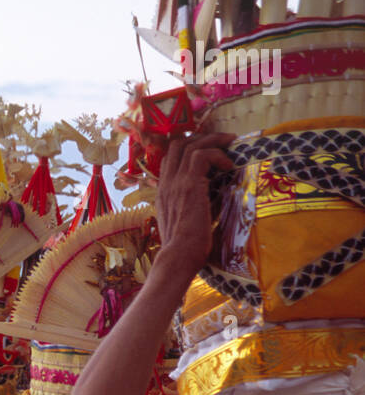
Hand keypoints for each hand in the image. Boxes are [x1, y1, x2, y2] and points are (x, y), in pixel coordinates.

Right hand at [154, 132, 234, 281]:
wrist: (179, 258)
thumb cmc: (186, 248)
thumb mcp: (189, 220)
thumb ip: (196, 204)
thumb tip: (215, 195)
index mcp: (164, 192)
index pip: (171, 157)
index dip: (190, 147)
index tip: (210, 150)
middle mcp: (167, 183)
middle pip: (178, 144)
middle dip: (203, 137)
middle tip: (223, 141)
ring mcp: (176, 183)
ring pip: (191, 145)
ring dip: (214, 141)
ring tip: (230, 144)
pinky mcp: (189, 185)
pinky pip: (202, 155)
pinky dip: (217, 155)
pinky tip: (228, 166)